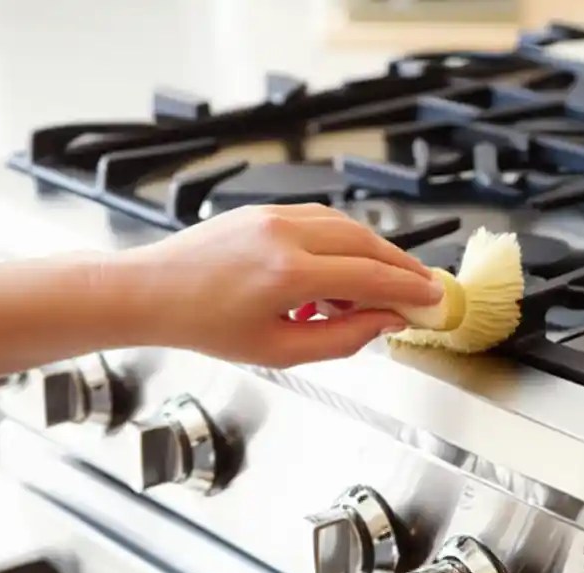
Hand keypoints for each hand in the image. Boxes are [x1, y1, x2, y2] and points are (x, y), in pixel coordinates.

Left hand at [111, 203, 441, 366]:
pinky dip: (343, 244)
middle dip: (400, 267)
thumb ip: (341, 339)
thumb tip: (382, 323)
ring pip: (347, 227)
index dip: (409, 289)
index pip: (371, 276)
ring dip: (373, 254)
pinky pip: (321, 221)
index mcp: (287, 273)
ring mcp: (273, 216)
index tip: (431, 300)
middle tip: (421, 290)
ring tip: (377, 291)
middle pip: (367, 243)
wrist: (151, 292)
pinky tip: (340, 275)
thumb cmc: (202, 324)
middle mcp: (284, 234)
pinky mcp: (265, 210)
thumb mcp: (278, 350)